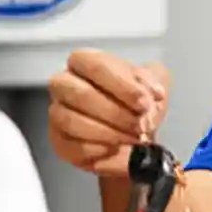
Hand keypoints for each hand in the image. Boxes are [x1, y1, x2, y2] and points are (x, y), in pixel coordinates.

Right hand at [47, 49, 170, 175]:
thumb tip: (154, 92)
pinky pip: (74, 147)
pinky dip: (99, 150)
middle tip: (140, 124)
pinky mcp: (59, 141)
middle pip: (82, 95)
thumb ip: (154, 81)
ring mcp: (58, 112)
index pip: (96, 66)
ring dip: (109, 133)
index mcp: (84, 62)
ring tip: (133, 138)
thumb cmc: (136, 102)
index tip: (144, 102)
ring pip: (73, 122)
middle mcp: (64, 84)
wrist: (134, 131)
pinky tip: (117, 148)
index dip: (122, 85)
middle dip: (116, 113)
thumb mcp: (152, 83)